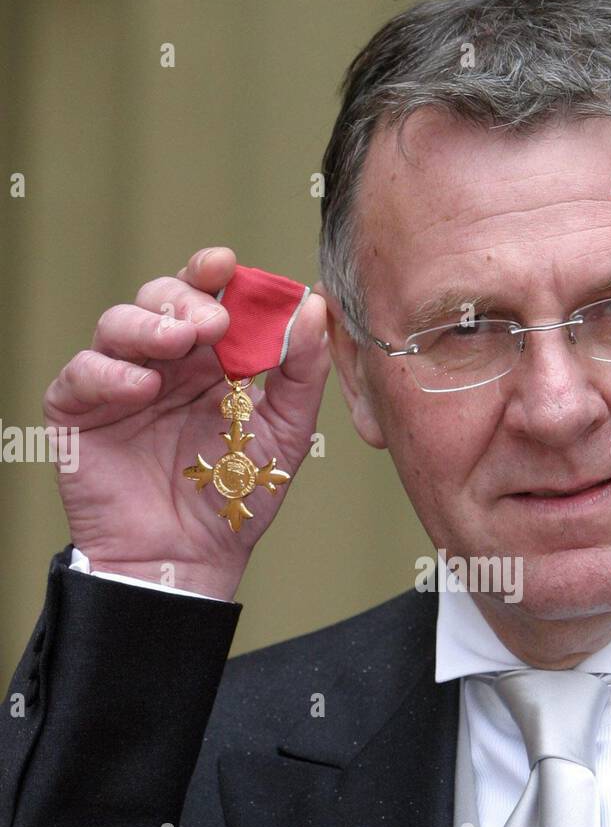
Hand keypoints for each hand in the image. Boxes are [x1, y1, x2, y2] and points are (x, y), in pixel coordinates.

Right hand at [44, 246, 329, 599]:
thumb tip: (315, 306)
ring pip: (117, 323)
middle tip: (212, 322)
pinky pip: (81, 373)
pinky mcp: (78, 412)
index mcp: (211, 361)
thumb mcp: (285, 434)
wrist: (188, 562)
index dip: (211, 274)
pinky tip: (140, 386)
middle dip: (184, 300)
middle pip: (159, 300)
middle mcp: (163, 364)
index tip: (229, 265)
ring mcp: (117, 384)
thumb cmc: (234, 500)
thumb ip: (301, 372)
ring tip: (178, 344)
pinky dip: (109, 371)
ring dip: (148, 325)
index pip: (207, 298)